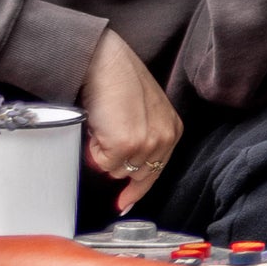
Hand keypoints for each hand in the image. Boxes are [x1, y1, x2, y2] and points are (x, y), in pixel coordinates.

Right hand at [80, 25, 182, 184]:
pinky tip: (99, 125)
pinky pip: (101, 163)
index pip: (157, 171)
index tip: (125, 203)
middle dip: (116, 162)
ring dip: (104, 152)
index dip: (138, 189)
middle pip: (136, 174)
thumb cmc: (118, 80)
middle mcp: (164, 138)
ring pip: (116, 170)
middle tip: (107, 134)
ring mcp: (145, 143)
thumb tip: (126, 171)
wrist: (104, 62)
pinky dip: (94, 149)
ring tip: (105, 124)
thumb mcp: (143, 112)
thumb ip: (143, 139)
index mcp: (172, 129)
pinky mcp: (125, 145)